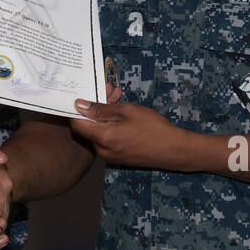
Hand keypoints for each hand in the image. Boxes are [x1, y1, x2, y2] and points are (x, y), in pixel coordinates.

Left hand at [69, 97, 183, 168]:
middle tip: (110, 91)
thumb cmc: (153, 128)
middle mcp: (102, 150)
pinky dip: (110, 125)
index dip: (77, 109)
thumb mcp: (127, 111)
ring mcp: (110, 155)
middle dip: (95, 108)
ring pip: (98, 132)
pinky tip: (123, 113)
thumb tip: (79, 105)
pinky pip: (107, 139)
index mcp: (103, 137)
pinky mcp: (117, 157)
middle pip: (88, 127)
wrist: (173, 150)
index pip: (76, 124)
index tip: (84, 96)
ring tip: (119, 98)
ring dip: (104, 115)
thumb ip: (101, 109)